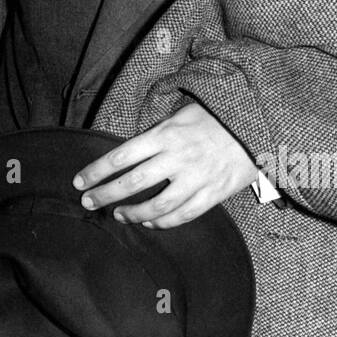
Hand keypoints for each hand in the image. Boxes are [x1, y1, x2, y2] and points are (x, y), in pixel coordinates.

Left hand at [73, 102, 258, 228]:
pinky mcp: (214, 193)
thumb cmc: (216, 117)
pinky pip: (183, 215)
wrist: (257, 125)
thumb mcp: (181, 114)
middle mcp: (177, 157)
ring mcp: (196, 177)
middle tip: (88, 202)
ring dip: (132, 213)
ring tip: (118, 215)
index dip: (96, 171)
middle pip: (132, 182)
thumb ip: (156, 134)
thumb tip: (129, 154)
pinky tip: (149, 222)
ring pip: (156, 205)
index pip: (121, 156)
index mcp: (165, 134)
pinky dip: (162, 223)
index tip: (79, 181)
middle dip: (105, 194)